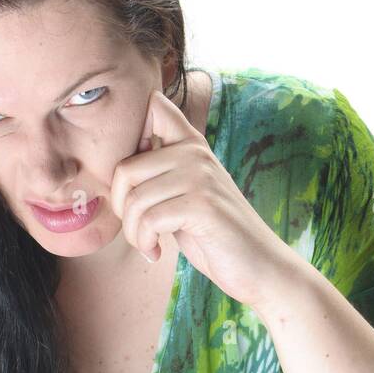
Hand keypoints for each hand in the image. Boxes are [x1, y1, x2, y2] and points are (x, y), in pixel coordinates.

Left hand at [110, 88, 300, 309]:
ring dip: (133, 233)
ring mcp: (200, 176)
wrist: (258, 266)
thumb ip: (159, 176)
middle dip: (121, 209)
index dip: (129, 134)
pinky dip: (146, 243)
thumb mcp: (184, 196)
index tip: (133, 180)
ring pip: (134, 199)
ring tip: (148, 245)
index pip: (153, 106)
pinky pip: (150, 220)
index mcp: (191, 145)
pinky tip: (156, 252)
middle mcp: (195, 153)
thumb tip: (114, 171)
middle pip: (124, 168)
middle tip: (137, 231)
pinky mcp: (201, 204)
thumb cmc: (214, 235)